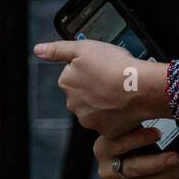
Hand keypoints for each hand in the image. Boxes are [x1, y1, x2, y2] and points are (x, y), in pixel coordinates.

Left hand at [34, 39, 150, 136]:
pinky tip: (124, 105)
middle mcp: (74, 104)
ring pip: (96, 109)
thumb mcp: (83, 47)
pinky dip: (116, 115)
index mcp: (67, 83)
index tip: (101, 67)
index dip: (89, 69)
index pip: (73, 75)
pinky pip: (110, 122)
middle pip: (83, 94)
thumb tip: (38, 50)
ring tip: (120, 91)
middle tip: (112, 78)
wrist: (139, 88)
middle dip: (95, 88)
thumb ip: (58, 50)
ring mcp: (89, 119)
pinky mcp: (106, 131)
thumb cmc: (115, 66)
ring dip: (104, 102)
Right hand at [95, 125, 178, 178]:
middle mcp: (106, 170)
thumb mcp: (131, 127)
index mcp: (104, 147)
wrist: (126, 158)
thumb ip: (140, 120)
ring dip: (171, 176)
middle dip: (160, 163)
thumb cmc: (133, 137)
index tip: (158, 133)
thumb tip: (164, 105)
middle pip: (134, 168)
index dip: (139, 139)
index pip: (120, 143)